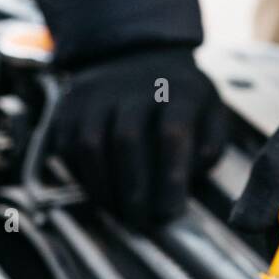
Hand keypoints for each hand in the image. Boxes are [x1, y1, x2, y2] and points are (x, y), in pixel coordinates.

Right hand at [52, 47, 226, 225]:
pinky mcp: (70, 104)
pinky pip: (68, 147)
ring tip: (119, 214)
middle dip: (134, 190)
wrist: (137, 57)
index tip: (170, 212)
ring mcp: (97, 92)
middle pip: (127, 140)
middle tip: (141, 222)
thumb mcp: (210, 115)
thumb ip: (209, 148)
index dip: (170, 178)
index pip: (171, 133)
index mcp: (178, 89)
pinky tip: (101, 194)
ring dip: (104, 188)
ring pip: (91, 144)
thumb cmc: (180, 102)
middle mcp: (133, 85)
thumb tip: (191, 174)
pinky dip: (82, 178)